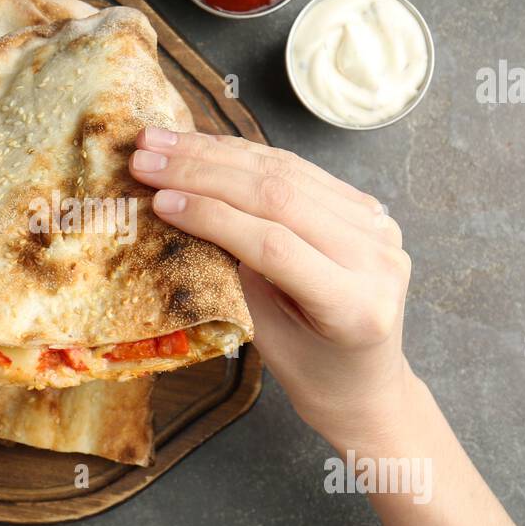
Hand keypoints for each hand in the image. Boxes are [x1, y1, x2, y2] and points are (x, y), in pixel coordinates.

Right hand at [130, 128, 412, 451]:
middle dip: (204, 173)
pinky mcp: (367, 208)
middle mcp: (376, 257)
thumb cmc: (311, 372)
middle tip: (146, 158)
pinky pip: (300, 170)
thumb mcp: (265, 336)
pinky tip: (204, 145)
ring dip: (217, 152)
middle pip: (281, 196)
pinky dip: (246, 155)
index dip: (213, 217)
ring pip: (289, 172)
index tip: (158, 201)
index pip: (274, 244)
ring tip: (161, 142)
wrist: (367, 384)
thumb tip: (177, 212)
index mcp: (355, 305)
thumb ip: (235, 277)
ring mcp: (378, 226)